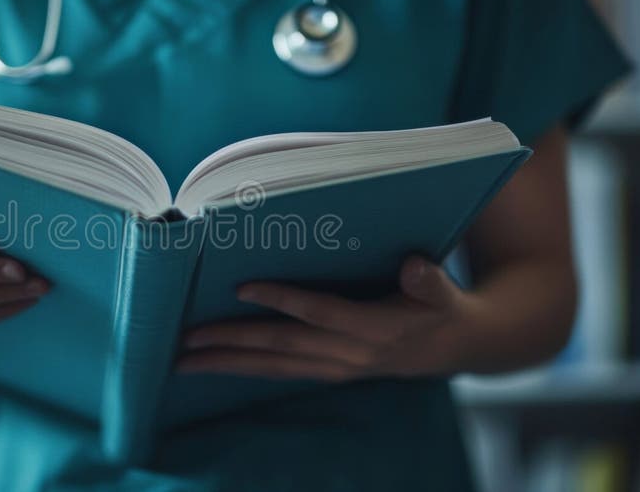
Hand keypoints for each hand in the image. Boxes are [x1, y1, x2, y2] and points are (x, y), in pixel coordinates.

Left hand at [177, 257, 475, 381]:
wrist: (455, 347)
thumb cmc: (443, 308)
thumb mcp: (445, 292)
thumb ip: (431, 282)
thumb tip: (416, 268)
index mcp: (374, 330)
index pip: (320, 314)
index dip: (283, 300)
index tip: (242, 286)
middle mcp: (349, 354)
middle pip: (282, 347)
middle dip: (232, 343)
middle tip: (186, 340)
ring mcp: (336, 367)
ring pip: (274, 366)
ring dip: (228, 363)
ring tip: (184, 360)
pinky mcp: (328, 371)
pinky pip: (280, 372)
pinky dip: (245, 368)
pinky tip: (215, 363)